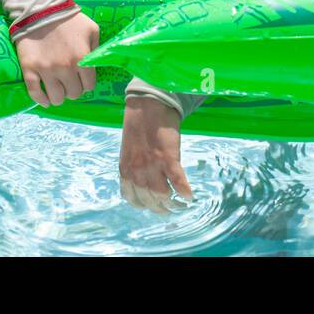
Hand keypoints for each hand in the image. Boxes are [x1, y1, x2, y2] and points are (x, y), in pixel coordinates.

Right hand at [15, 11, 98, 106]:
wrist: (41, 9)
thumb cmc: (69, 19)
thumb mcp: (92, 29)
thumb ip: (97, 48)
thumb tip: (96, 64)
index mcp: (82, 59)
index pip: (89, 86)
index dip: (86, 84)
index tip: (81, 79)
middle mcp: (65, 68)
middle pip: (73, 94)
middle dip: (73, 89)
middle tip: (69, 81)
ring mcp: (46, 70)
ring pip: (56, 98)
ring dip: (59, 96)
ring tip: (58, 89)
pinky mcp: (30, 69)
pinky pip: (35, 93)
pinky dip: (41, 100)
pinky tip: (45, 100)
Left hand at [120, 97, 192, 214]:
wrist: (148, 104)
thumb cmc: (138, 123)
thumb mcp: (129, 148)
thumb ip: (133, 165)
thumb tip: (141, 178)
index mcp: (125, 168)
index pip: (131, 198)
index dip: (142, 204)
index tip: (149, 205)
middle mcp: (137, 171)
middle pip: (148, 201)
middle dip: (158, 208)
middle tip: (168, 209)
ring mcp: (153, 166)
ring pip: (162, 196)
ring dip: (171, 204)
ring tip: (178, 205)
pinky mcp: (169, 158)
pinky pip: (178, 182)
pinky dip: (184, 191)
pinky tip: (188, 196)